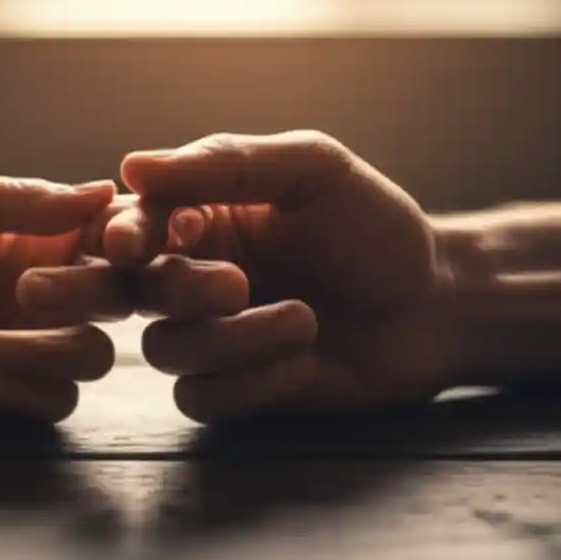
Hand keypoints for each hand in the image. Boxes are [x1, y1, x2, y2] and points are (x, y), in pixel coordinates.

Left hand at [0, 167, 124, 421]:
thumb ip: (21, 198)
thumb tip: (104, 191)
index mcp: (47, 232)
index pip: (124, 229)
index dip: (140, 236)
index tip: (118, 245)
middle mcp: (57, 287)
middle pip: (125, 295)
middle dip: (83, 294)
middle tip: (22, 291)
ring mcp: (40, 344)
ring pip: (96, 355)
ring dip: (36, 350)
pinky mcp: (19, 393)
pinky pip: (61, 398)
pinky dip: (18, 385)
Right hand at [105, 131, 455, 421]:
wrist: (436, 305)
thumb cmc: (377, 227)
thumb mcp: (313, 169)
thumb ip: (227, 161)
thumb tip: (132, 166)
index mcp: (201, 216)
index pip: (127, 225)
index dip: (124, 236)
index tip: (135, 243)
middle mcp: (194, 276)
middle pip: (135, 291)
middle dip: (182, 289)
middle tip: (237, 285)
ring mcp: (213, 337)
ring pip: (166, 350)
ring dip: (234, 340)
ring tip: (304, 320)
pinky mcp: (236, 389)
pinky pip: (200, 398)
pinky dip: (249, 382)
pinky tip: (303, 362)